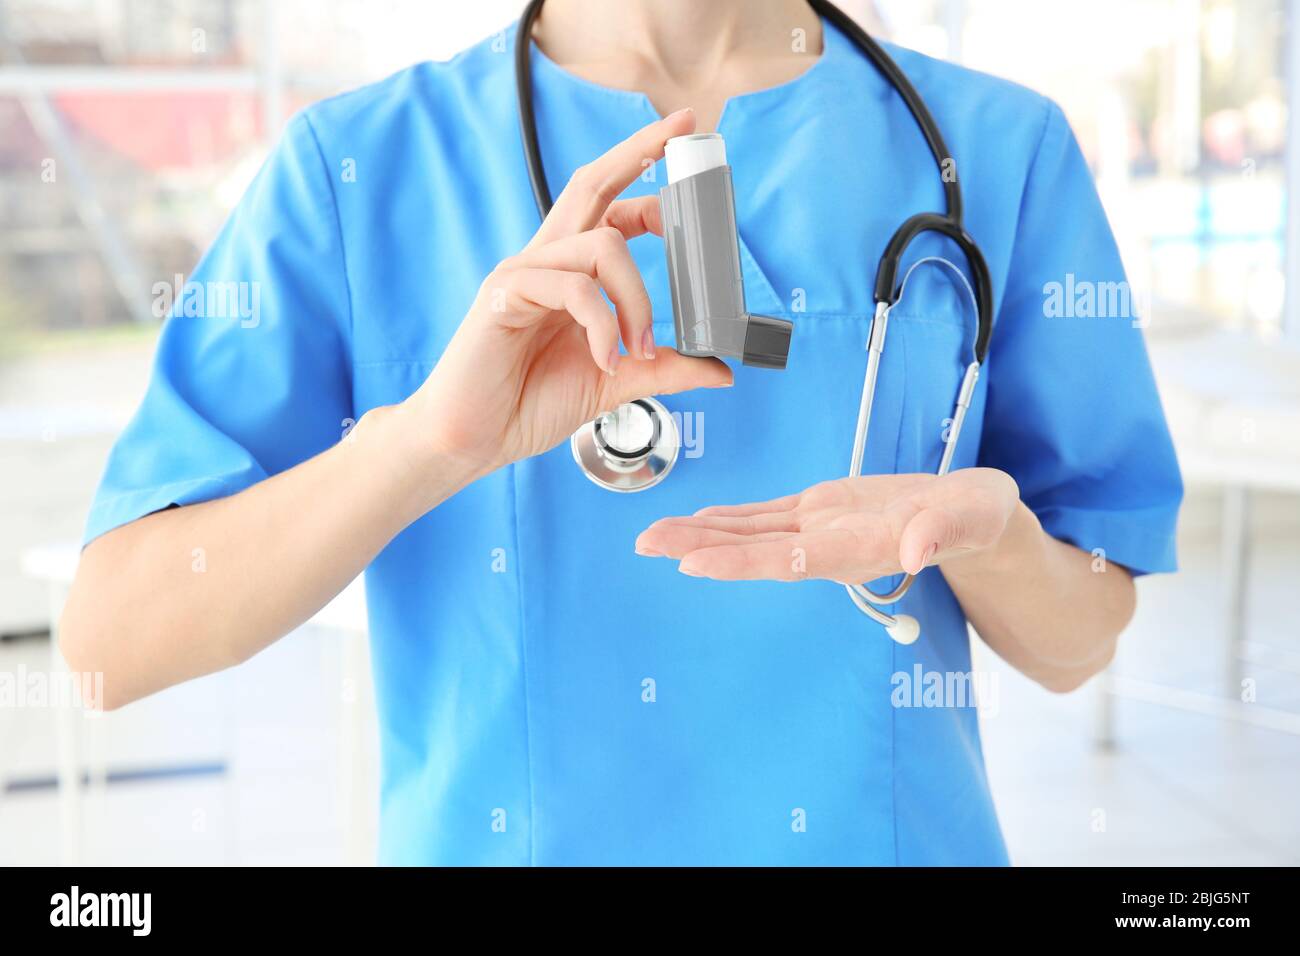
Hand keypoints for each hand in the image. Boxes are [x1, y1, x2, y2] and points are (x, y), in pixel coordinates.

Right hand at [403, 108, 731, 483]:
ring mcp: (523, 272)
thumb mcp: (615, 383)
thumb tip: (720, 369)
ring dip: (637, 298)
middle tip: (684, 127)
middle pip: (592, 183)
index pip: (613, 209)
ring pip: (601, 245)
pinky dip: (602, 324)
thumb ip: (663, 368)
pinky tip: (606, 360)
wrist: (472, 440)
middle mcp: (547, 261)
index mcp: (571, 273)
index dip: (649, 182)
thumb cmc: (528, 404)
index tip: (687, 154)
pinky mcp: (503, 293)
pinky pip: (572, 287)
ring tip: (640, 348)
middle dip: (639, 150)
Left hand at [635, 468, 1019, 583]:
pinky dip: (730, 516)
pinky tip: (698, 519)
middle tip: (647, 545)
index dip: (742, 561)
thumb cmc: (979, 516)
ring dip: (702, 533)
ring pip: (752, 532)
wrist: (976, 515)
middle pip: (756, 550)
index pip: (792, 558)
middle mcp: (829, 545)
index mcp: (860, 549)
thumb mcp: (976, 515)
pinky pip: (767, 514)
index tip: (695, 565)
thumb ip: (946, 531)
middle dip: (701, 548)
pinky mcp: (821, 509)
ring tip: (652, 534)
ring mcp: (821, 529)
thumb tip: (916, 552)